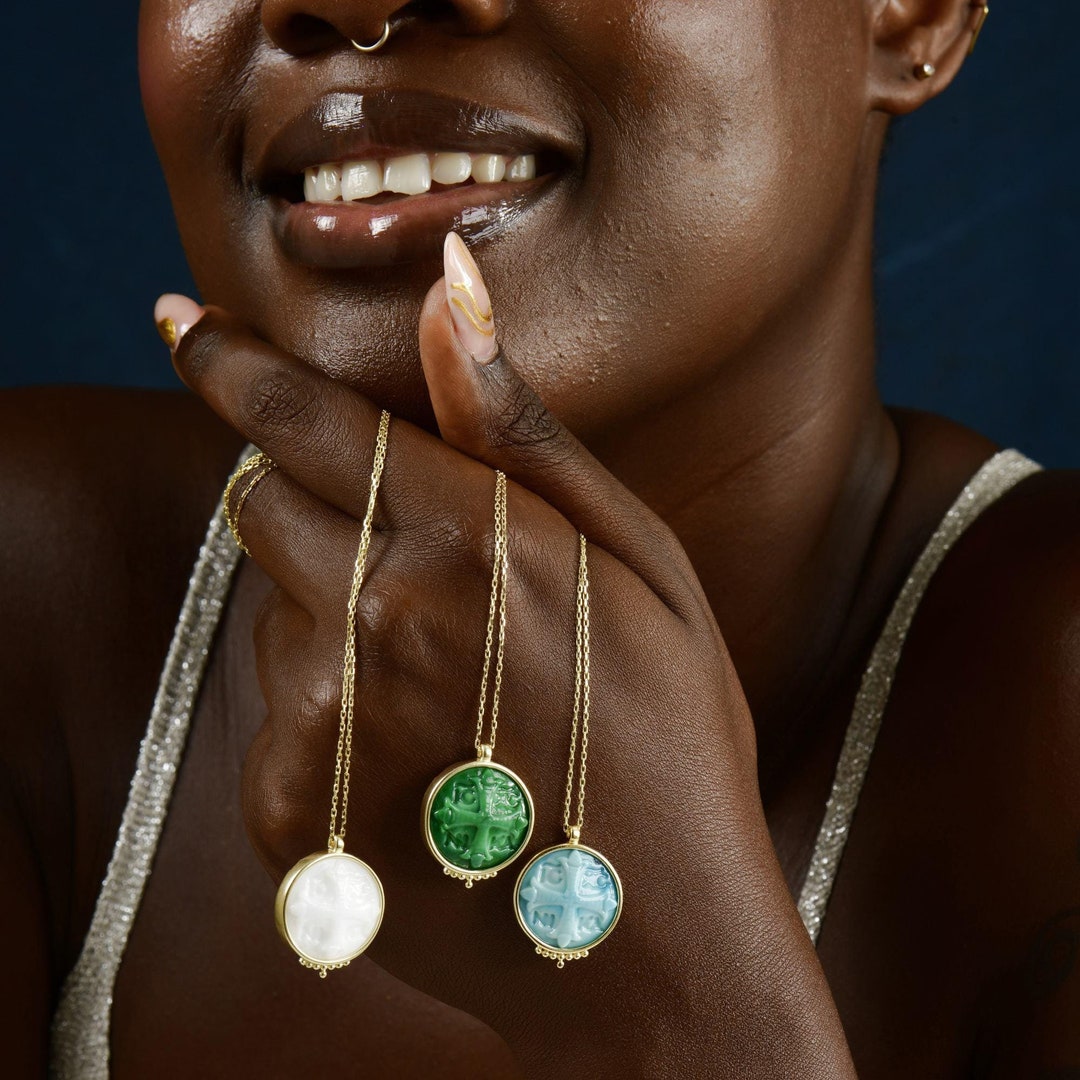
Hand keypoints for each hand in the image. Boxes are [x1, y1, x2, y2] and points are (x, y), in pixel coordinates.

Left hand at [159, 233, 852, 1075]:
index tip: (178, 320)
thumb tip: (451, 292)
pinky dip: (324, 706)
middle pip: (257, 496)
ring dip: (329, 610)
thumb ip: (528, 430)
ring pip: (271, 607)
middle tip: (406, 551)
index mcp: (469, 540)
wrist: (651, 941)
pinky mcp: (286, 812)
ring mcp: (320, 725)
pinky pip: (273, 710)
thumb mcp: (642, 564)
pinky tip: (418, 753)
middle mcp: (374, 622)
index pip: (302, 417)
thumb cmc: (672, 736)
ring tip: (443, 681)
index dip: (229, 360)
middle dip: (308, 494)